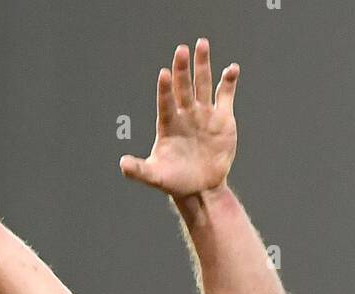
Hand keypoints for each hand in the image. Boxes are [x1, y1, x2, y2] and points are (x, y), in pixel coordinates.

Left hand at [120, 38, 238, 198]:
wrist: (201, 188)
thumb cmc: (175, 181)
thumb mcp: (155, 177)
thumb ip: (139, 170)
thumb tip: (122, 165)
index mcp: (169, 125)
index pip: (165, 103)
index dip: (164, 90)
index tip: (164, 74)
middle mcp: (185, 114)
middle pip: (183, 87)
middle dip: (182, 69)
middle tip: (181, 50)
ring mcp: (203, 114)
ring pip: (202, 84)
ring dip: (202, 64)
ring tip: (202, 44)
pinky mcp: (222, 118)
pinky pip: (225, 95)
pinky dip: (228, 82)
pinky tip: (231, 69)